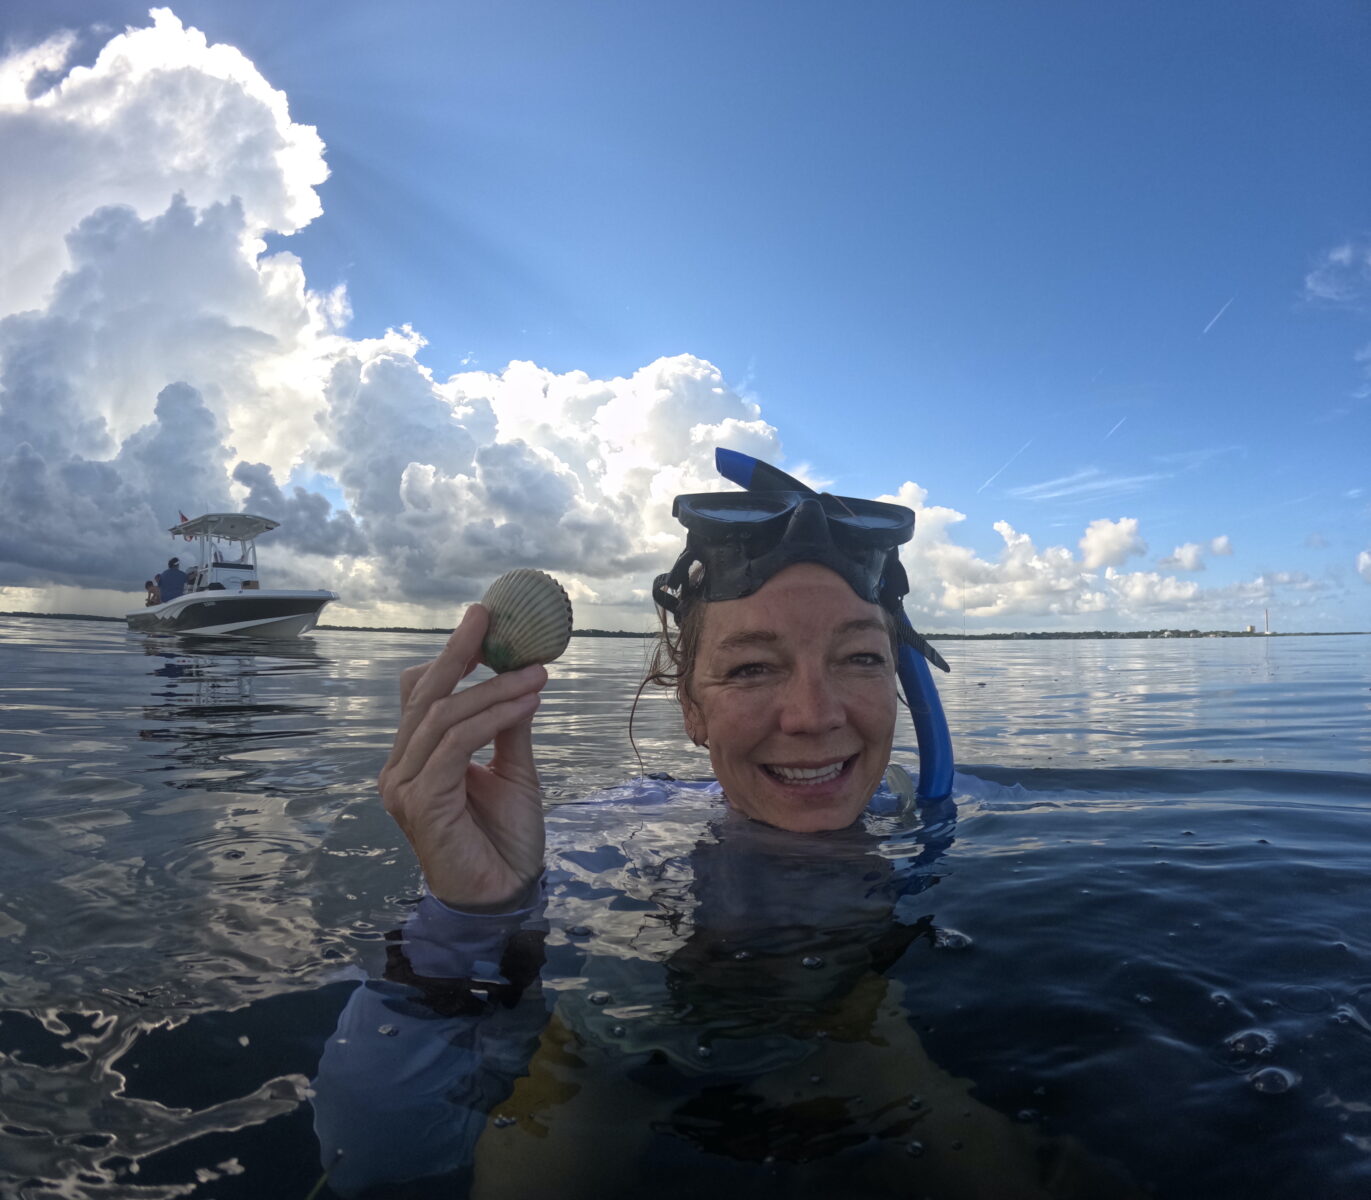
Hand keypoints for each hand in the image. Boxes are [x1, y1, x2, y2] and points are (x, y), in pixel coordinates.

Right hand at [379, 604, 548, 911]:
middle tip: (489, 617)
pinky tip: (526, 703)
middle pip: (424, 696)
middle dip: (458, 652)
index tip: (484, 622)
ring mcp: (403, 786)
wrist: (504, 895)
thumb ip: (508, 727)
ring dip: (494, 689)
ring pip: (443, 717)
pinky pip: (455, 746)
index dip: (449, 657)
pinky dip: (492, 719)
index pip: (421, 695)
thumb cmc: (505, 838)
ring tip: (537, 673)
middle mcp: (400, 768)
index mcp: (416, 758)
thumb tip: (521, 677)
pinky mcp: (420, 803)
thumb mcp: (513, 770)